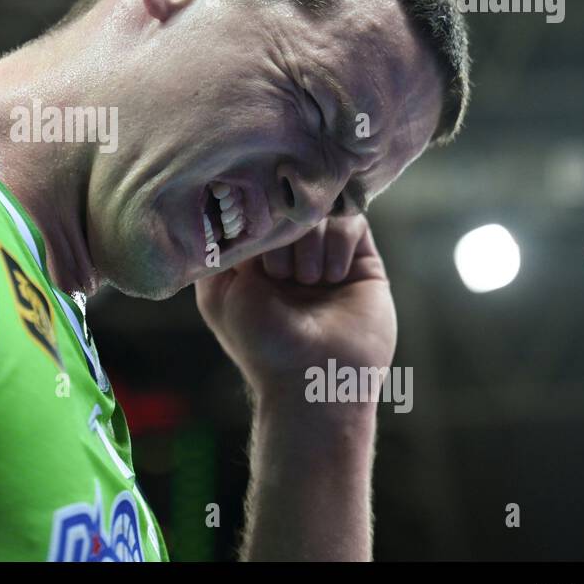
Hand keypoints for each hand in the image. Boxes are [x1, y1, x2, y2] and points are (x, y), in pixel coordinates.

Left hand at [195, 215, 396, 401]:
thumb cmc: (262, 341)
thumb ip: (226, 244)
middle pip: (288, 204)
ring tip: (308, 281)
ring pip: (320, 209)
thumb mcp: (222, 290)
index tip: (254, 240)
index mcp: (253, 261)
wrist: (315, 378)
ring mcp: (324, 257)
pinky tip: (332, 278)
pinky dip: (338, 244)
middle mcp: (289, 255)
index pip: (254, 208)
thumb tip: (241, 205)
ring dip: (310, 242)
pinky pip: (351, 221)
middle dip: (282, 235)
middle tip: (281, 276)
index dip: (254, 217)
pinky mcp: (361, 262)